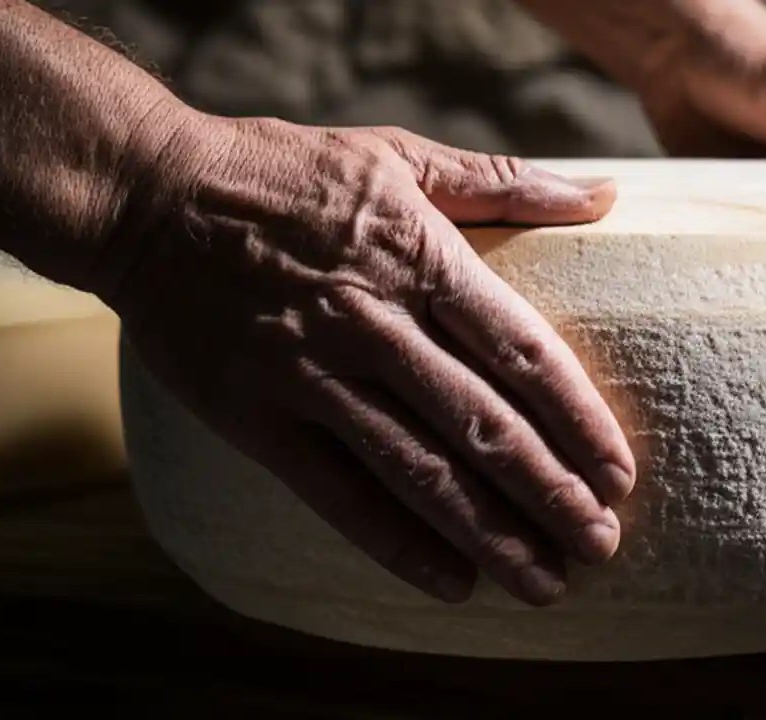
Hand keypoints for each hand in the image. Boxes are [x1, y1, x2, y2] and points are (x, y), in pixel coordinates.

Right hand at [107, 114, 634, 605]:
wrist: (146, 196)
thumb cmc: (285, 172)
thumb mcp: (401, 157)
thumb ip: (506, 183)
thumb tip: (605, 194)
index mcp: (419, 259)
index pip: (522, 353)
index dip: (578, 419)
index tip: (618, 471)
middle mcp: (372, 324)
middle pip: (482, 425)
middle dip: (551, 493)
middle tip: (601, 543)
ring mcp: (311, 376)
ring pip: (418, 471)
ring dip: (489, 534)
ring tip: (545, 582)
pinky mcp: (256, 417)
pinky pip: (337, 495)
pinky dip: (396, 545)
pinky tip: (450, 581)